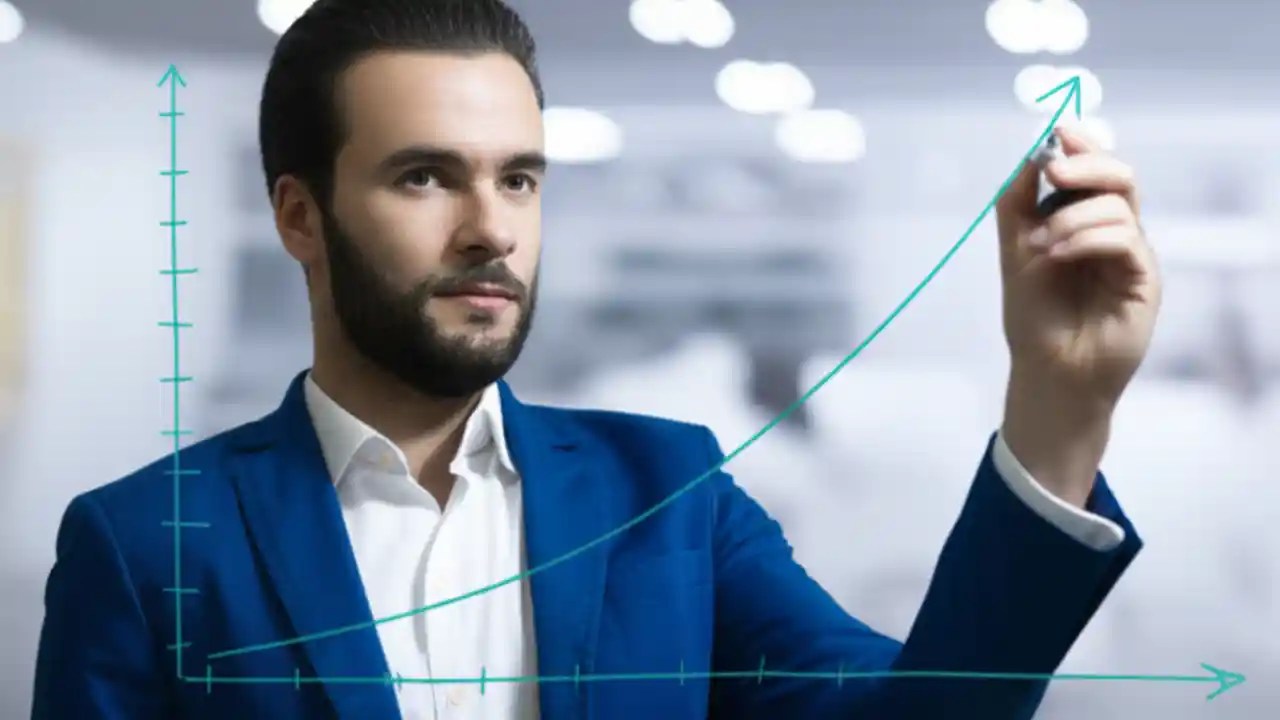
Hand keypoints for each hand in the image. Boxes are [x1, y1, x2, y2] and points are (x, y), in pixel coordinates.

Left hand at [995, 124, 1161, 504]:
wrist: (1048, 370)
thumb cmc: (1034, 315)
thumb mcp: (1014, 250)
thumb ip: (1017, 203)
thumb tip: (1030, 154)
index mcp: (1084, 218)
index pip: (1095, 169)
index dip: (1082, 145)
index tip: (1058, 133)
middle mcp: (1113, 230)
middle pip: (1119, 176)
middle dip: (1087, 165)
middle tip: (1055, 172)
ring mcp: (1131, 254)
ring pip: (1119, 205)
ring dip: (1073, 216)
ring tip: (1040, 247)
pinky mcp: (1143, 279)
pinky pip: (1126, 239)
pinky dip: (1088, 238)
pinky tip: (1057, 254)